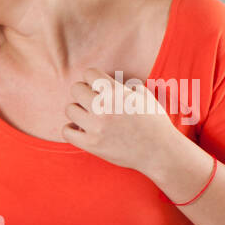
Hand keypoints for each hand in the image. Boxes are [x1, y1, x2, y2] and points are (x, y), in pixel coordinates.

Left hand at [62, 68, 181, 173]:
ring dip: (77, 111)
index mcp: (117, 92)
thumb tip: (114, 81)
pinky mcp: (90, 144)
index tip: (96, 87)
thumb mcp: (145, 96)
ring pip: (70, 109)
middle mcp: (103, 107)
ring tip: (87, 116)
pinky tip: (81, 129)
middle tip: (91, 101)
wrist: (159, 151)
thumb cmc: (154, 123)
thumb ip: (127, 86)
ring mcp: (95, 126)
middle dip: (83, 92)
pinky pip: (66, 131)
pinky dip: (71, 129)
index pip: (89, 73)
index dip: (92, 79)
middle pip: (75, 89)